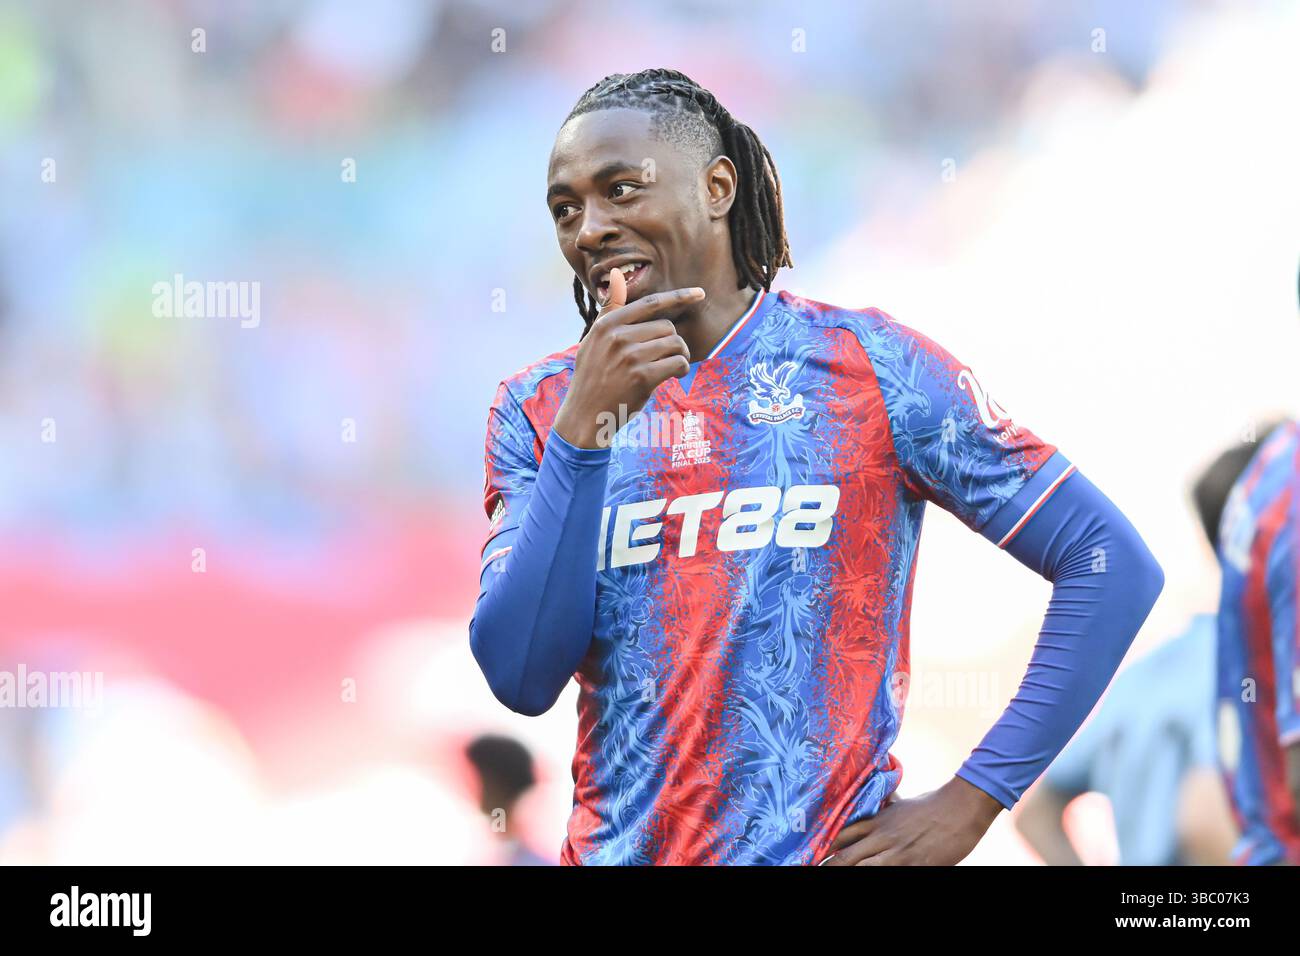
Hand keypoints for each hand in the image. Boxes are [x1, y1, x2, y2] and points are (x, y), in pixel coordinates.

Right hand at [552, 266, 702, 448]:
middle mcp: (617, 336)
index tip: (700, 294)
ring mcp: (630, 356)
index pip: (650, 304)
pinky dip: (682, 369)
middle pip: (666, 327)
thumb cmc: (593, 377)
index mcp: (607, 324)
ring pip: (675, 343)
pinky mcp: (642, 376)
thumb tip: (616, 273)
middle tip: (668, 357)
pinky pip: (678, 362)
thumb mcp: (593, 339)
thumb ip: (610, 310)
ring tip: (670, 367)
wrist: (584, 415)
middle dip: (673, 342)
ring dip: (680, 356)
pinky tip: (674, 376)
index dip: (679, 297)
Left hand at [820, 777, 1001, 865]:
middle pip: (847, 856)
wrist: (961, 808)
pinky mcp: (915, 865)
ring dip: (848, 872)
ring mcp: (898, 853)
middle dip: (830, 866)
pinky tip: (868, 877)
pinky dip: (878, 877)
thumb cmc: (932, 805)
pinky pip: (890, 874)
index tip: (812, 854)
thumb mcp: (901, 806)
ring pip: (863, 868)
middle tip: (813, 868)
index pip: (842, 835)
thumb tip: (874, 805)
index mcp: (878, 821)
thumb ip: (884, 810)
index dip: (825, 847)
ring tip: (833, 875)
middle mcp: (883, 837)